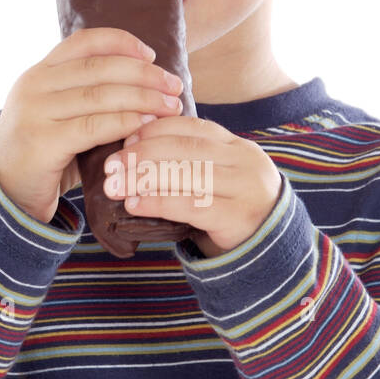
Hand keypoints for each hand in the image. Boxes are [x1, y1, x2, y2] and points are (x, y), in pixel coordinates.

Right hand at [0, 27, 185, 224]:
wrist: (5, 194)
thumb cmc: (44, 156)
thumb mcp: (61, 116)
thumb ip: (90, 98)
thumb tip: (148, 86)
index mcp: (39, 72)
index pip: (83, 42)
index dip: (121, 42)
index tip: (151, 54)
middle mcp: (34, 85)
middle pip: (99, 67)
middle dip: (144, 74)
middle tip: (175, 84)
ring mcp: (35, 112)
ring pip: (100, 95)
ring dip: (143, 97)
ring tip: (170, 105)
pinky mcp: (43, 142)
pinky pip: (94, 126)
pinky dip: (126, 122)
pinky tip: (147, 124)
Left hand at [102, 116, 282, 255]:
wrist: (268, 251)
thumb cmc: (230, 212)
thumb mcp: (217, 179)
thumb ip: (189, 163)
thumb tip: (134, 149)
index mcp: (237, 146)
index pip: (192, 127)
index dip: (156, 130)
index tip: (127, 138)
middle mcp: (245, 162)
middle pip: (187, 148)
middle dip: (143, 153)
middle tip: (112, 164)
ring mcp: (245, 189)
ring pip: (187, 173)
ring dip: (144, 177)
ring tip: (115, 185)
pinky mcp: (238, 218)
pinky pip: (191, 205)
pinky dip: (158, 202)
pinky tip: (135, 204)